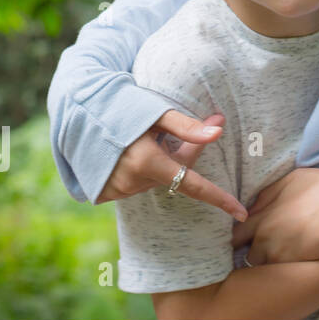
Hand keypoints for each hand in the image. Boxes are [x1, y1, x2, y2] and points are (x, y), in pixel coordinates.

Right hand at [95, 110, 248, 221]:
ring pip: (155, 180)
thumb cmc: (123, 106)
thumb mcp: (157, 112)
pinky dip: (139, 171)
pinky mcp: (105, 193)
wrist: (77, 111)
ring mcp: (116, 190)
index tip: (241, 213)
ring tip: (135, 142)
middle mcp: (132, 181)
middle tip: (158, 133)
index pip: (193, 185)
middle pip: (174, 175)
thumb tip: (218, 132)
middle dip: (178, 156)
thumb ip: (188, 127)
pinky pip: (136, 184)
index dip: (219, 198)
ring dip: (156, 164)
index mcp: (147, 162)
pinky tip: (124, 155)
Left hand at [232, 167, 318, 264]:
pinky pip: (283, 272)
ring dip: (271, 262)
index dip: (239, 238)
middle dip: (254, 253)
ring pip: (265, 266)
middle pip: (249, 255)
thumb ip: (268, 195)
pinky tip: (298, 260)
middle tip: (265, 249)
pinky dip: (287, 268)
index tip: (245, 238)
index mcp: (262, 217)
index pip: (237, 235)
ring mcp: (279, 255)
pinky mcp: (295, 266)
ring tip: (285, 255)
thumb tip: (254, 206)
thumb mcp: (291, 180)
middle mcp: (265, 239)